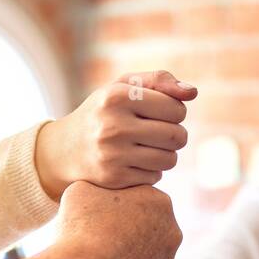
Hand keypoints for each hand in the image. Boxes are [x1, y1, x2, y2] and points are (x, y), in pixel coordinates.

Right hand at [35, 71, 196, 199]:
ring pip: (169, 159)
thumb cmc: (105, 111)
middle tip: (162, 133)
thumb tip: (192, 92)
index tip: (163, 113)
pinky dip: (152, 170)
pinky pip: (155, 176)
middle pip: (177, 136)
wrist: (66, 149)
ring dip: (167, 154)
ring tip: (151, 147)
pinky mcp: (114, 178)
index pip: (176, 109)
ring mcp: (112, 154)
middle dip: (176, 135)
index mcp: (118, 96)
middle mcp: (113, 125)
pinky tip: (136, 162)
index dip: (176, 112)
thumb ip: (160, 80)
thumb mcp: (125, 86)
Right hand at [54, 181, 181, 258]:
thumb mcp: (83, 189)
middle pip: (145, 227)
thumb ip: (100, 187)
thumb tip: (100, 193)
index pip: (138, 199)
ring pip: (143, 254)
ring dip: (124, 254)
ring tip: (97, 258)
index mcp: (160, 201)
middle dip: (125, 230)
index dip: (114, 205)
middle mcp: (172, 232)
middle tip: (97, 235)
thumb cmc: (80, 228)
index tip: (97, 213)